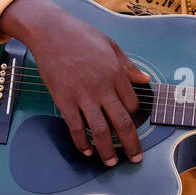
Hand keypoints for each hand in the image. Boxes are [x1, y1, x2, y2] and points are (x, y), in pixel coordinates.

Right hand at [0, 0, 149, 165]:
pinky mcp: (64, 100)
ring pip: (100, 130)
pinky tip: (87, 151)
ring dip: (107, 150)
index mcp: (116, 74)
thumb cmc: (82, 36)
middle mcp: (102, 88)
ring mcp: (83, 96)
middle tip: (136, 158)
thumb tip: (145, 80)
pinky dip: (82, 142)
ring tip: (111, 162)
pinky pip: (76, 127)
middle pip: (122, 122)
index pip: (133, 104)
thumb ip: (128, 67)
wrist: (50, 32)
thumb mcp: (111, 46)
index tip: (134, 125)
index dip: (136, 118)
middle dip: (131, 144)